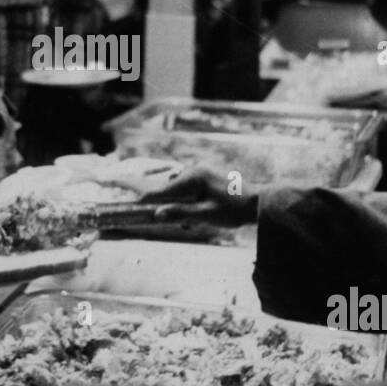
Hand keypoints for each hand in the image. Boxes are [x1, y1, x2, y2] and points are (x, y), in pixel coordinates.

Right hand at [139, 164, 260, 222]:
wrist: (259, 202)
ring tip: (167, 208)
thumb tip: (157, 213)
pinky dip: (183, 197)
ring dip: (173, 199)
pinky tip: (187, 208)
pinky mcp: (208, 177)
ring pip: (179, 187)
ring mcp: (203, 172)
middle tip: (134, 194)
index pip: (163, 189)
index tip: (126, 194)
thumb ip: (181, 213)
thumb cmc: (234, 210)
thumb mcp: (207, 214)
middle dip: (155, 196)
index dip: (144, 195)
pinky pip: (189, 187)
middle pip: (169, 187)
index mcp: (194, 178)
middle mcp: (196, 170)